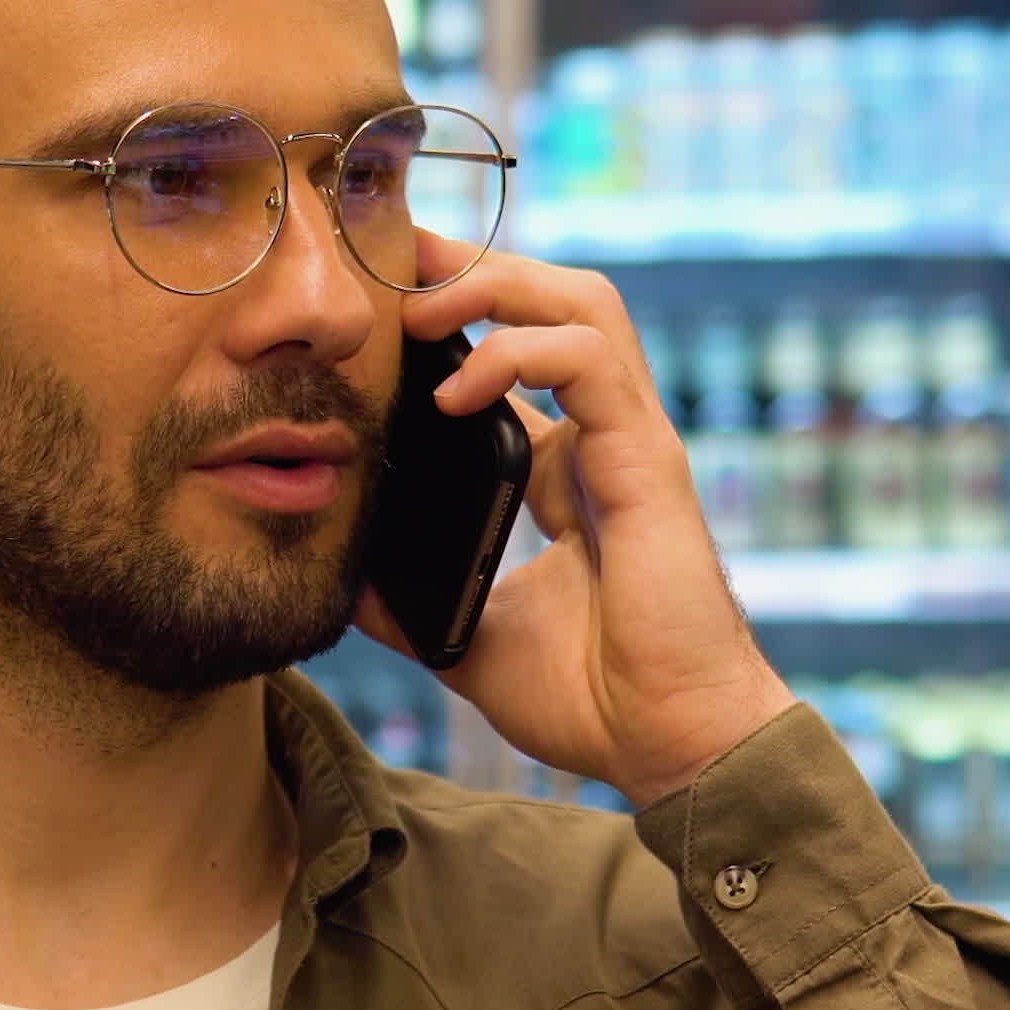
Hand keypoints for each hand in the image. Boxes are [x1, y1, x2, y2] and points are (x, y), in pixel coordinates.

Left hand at [351, 234, 793, 801]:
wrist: (671, 748)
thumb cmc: (594, 700)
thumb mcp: (470, 640)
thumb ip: (409, 604)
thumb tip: (338, 579)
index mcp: (565, 474)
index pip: (516, 356)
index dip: (457, 317)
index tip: (382, 302)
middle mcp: (600, 442)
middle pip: (552, 302)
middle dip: (473, 266)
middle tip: (394, 262)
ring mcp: (630, 443)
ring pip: (582, 303)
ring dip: (497, 285)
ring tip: (420, 312)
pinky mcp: (648, 461)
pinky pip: (591, 360)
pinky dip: (519, 353)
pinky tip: (456, 391)